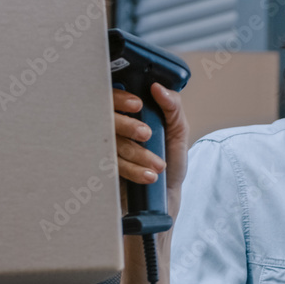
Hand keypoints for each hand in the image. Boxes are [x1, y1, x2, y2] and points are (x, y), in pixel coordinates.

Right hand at [112, 83, 188, 215]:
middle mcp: (116, 130)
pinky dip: (134, 171)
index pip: (115, 99)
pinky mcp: (106, 170)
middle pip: (108, 119)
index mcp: (131, 115)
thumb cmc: (171, 160)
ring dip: (138, 154)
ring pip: (114, 145)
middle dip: (128, 125)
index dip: (121, 98)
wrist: (167, 195)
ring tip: (159, 165)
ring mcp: (109, 150)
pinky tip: (150, 176)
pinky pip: (113, 166)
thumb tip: (158, 87)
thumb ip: (172, 107)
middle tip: (146, 134)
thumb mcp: (178, 130)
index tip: (137, 105)